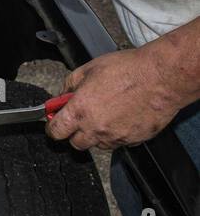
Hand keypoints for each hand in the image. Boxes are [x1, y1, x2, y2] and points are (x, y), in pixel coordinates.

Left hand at [48, 44, 192, 149]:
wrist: (162, 76)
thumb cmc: (128, 69)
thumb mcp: (88, 70)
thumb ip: (68, 86)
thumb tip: (61, 97)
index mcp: (80, 111)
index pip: (55, 132)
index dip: (53, 127)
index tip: (55, 122)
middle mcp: (96, 128)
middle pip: (76, 144)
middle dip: (75, 132)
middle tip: (81, 117)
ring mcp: (116, 137)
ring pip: (98, 145)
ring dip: (97, 134)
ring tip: (107, 114)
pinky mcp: (134, 140)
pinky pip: (119, 143)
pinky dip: (117, 134)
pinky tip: (123, 117)